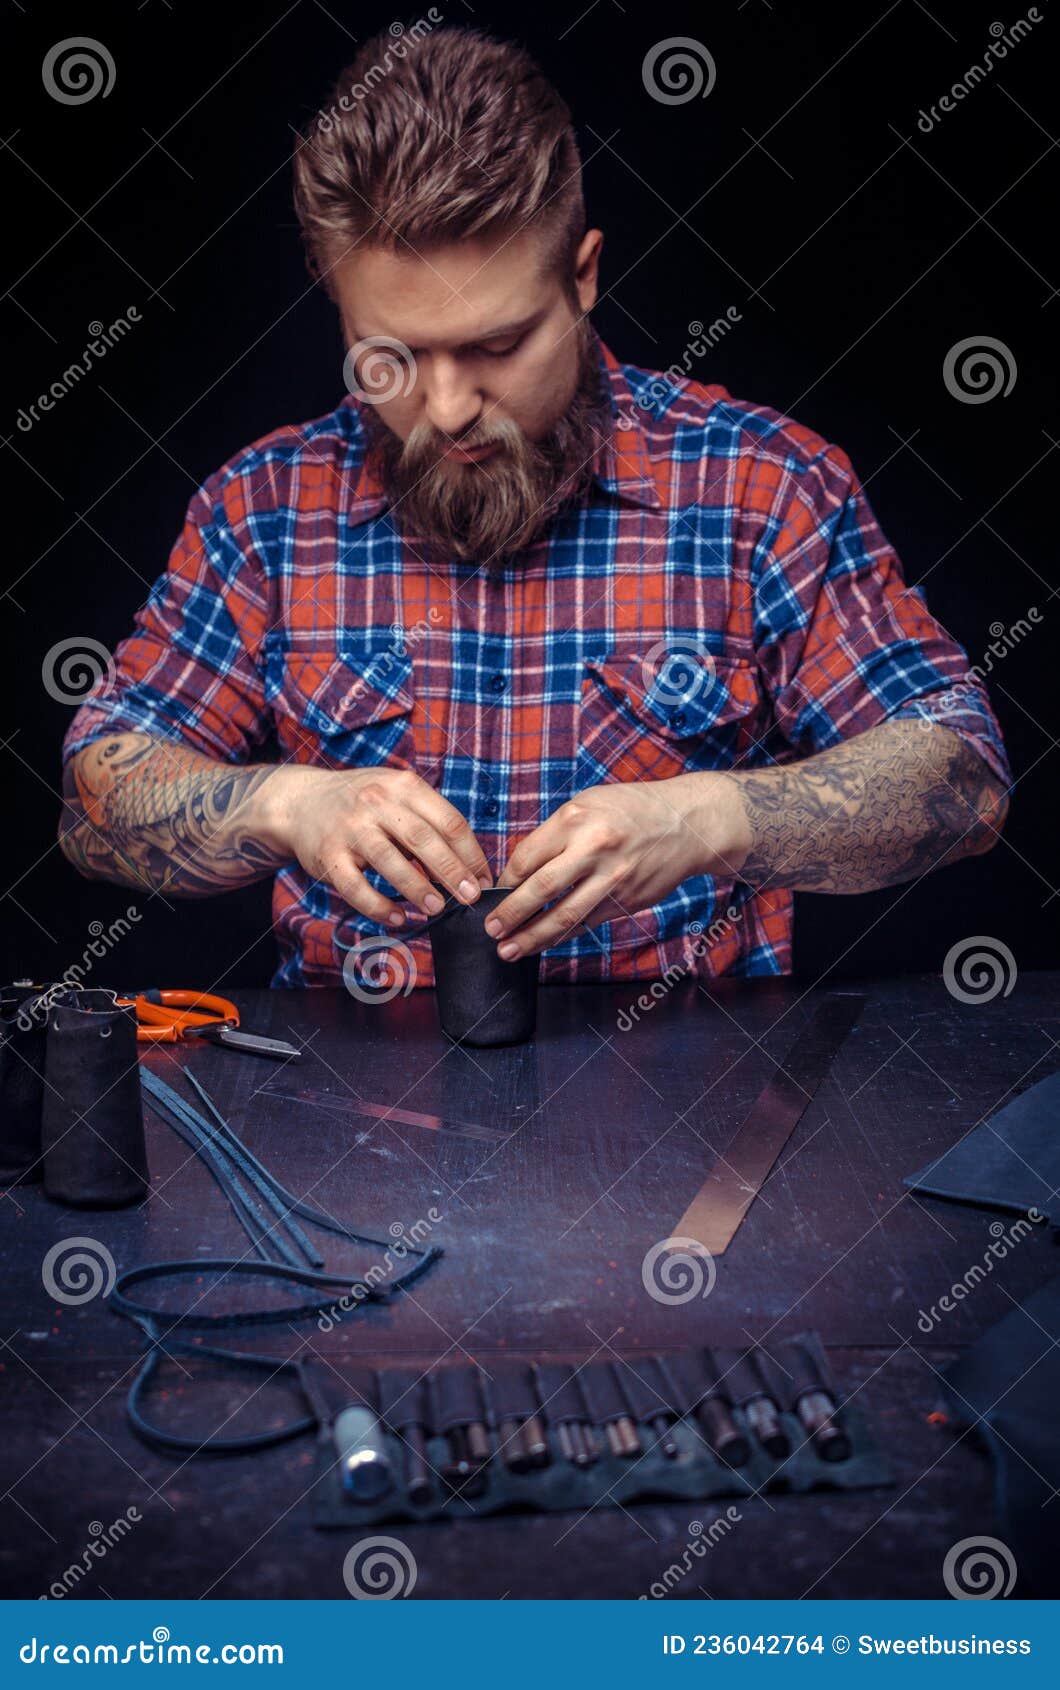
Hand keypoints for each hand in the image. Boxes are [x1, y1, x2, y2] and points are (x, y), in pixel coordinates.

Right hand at [259, 765, 491, 923]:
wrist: (300, 802)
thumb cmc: (362, 804)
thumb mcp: (396, 796)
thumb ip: (428, 823)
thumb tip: (467, 868)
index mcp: (403, 786)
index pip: (449, 820)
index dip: (471, 854)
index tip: (484, 880)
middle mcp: (377, 802)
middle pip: (424, 840)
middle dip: (453, 872)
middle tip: (470, 899)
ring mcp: (350, 828)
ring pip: (390, 861)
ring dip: (418, 888)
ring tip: (438, 908)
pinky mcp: (328, 856)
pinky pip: (356, 887)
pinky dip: (379, 906)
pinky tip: (398, 917)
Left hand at [488, 774, 747, 957]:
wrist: (688, 825)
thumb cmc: (632, 810)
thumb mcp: (589, 804)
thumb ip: (556, 834)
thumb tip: (521, 869)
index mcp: (576, 820)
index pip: (527, 857)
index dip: (504, 881)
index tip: (491, 895)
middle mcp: (593, 849)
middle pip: (540, 890)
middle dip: (510, 915)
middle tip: (491, 930)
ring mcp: (612, 879)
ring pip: (564, 916)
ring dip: (532, 938)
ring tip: (510, 950)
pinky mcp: (626, 901)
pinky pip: (588, 922)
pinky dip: (564, 935)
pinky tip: (546, 943)